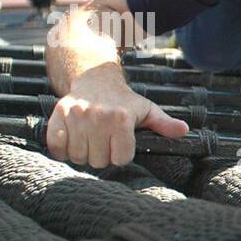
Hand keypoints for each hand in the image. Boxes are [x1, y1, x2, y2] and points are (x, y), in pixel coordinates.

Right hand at [46, 67, 188, 166]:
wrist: (95, 79)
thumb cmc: (124, 101)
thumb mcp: (147, 110)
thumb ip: (164, 124)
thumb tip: (183, 130)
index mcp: (122, 118)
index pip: (121, 159)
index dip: (121, 155)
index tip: (121, 146)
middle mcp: (98, 116)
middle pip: (99, 161)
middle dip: (102, 156)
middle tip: (104, 143)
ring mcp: (76, 116)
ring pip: (78, 157)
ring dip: (83, 154)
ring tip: (90, 141)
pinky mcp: (58, 115)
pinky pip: (56, 146)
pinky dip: (62, 150)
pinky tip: (72, 141)